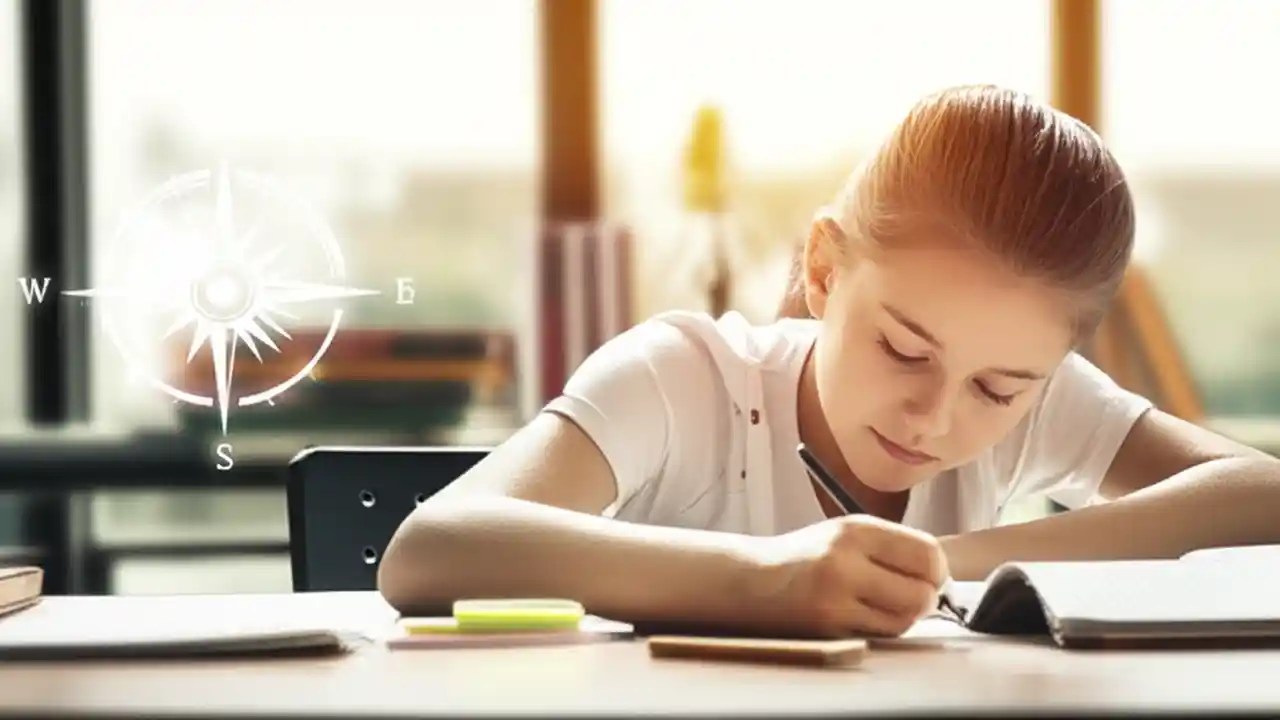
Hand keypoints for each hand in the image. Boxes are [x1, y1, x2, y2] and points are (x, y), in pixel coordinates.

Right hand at [747, 515, 948, 637]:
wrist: (752, 581)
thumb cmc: (806, 558)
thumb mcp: (845, 535)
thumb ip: (891, 547)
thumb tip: (940, 572)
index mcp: (855, 530)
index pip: (926, 553)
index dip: (937, 570)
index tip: (930, 574)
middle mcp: (845, 561)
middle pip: (921, 592)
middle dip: (926, 598)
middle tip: (915, 595)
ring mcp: (836, 598)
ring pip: (905, 619)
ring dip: (906, 616)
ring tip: (887, 605)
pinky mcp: (829, 628)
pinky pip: (881, 635)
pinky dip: (884, 629)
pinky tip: (867, 616)